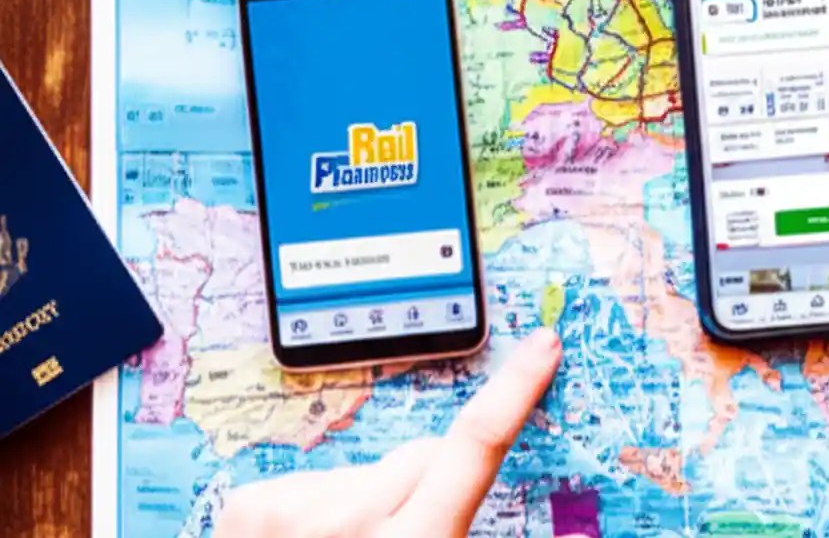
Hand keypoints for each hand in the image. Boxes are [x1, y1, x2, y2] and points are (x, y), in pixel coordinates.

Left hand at [214, 329, 562, 537]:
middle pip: (421, 455)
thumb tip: (506, 497)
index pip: (476, 448)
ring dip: (363, 502)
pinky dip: (315, 510)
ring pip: (365, 472)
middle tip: (407, 535)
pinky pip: (312, 482)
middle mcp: (354, 524)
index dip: (516, 391)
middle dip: (425, 481)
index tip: (542, 345)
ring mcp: (294, 509)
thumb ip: (450, 522)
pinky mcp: (249, 503)